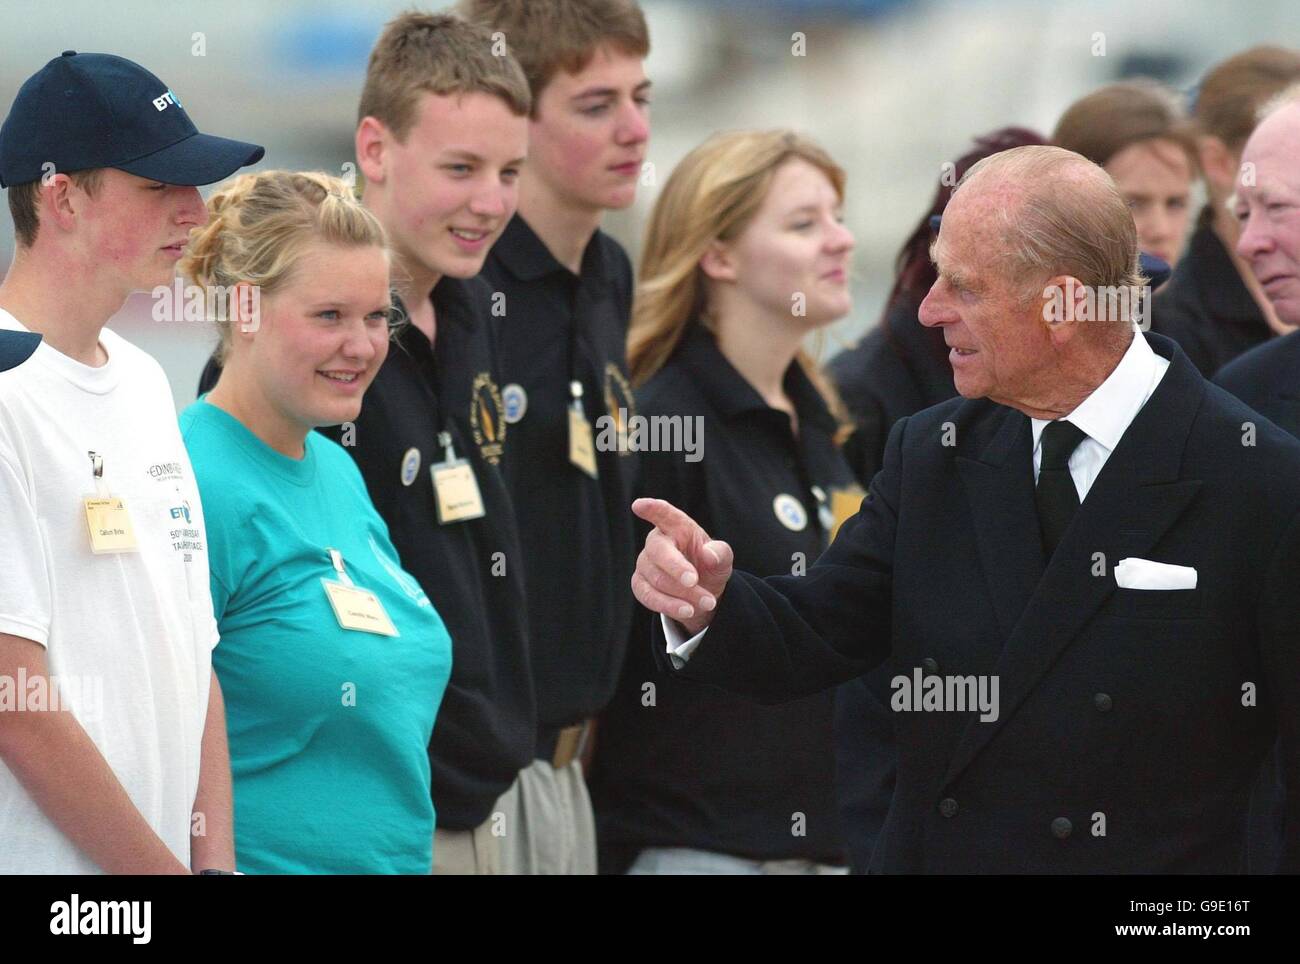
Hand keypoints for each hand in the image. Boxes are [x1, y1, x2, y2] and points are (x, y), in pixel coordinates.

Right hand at [630, 498, 733, 636]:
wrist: (702, 593)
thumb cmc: (710, 566)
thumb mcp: (723, 559)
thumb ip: (720, 553)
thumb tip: (708, 555)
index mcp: (678, 527)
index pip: (664, 514)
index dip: (652, 509)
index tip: (639, 505)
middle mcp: (657, 542)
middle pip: (658, 550)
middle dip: (676, 567)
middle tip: (693, 580)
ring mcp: (645, 563)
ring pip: (656, 578)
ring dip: (683, 593)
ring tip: (707, 602)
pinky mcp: (640, 585)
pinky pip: (648, 595)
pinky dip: (669, 605)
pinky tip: (687, 611)